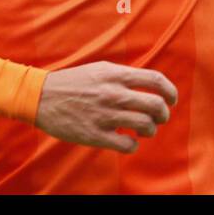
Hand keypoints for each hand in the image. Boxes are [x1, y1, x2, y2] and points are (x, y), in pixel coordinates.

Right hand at [34, 60, 178, 152]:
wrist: (41, 97)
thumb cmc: (73, 82)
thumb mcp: (100, 69)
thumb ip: (124, 76)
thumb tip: (150, 85)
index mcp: (116, 75)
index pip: (156, 80)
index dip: (171, 91)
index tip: (172, 99)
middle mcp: (114, 94)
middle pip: (156, 105)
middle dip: (164, 114)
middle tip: (160, 117)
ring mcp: (105, 115)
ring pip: (145, 126)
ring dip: (150, 130)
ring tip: (143, 129)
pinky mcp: (96, 135)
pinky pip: (128, 145)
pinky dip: (133, 145)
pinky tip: (127, 140)